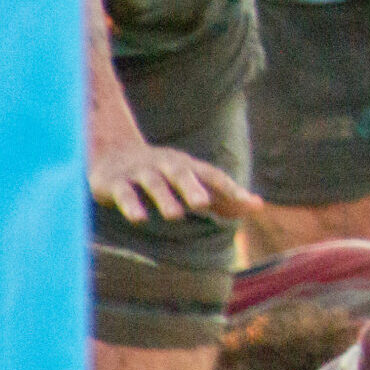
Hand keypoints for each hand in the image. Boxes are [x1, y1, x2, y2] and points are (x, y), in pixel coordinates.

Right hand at [92, 141, 261, 223]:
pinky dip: (131, 204)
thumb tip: (258, 205)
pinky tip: (139, 218)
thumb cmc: (163, 172)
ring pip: (153, 183)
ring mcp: (140, 172)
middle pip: (181, 173)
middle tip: (204, 203)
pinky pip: (124, 193)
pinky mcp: (114, 182)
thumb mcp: (193, 181)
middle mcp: (165, 165)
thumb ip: (224, 196)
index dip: (229, 188)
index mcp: (187, 165)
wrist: (110, 150)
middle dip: (192, 187)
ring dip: (164, 198)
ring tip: (175, 215)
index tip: (247, 203)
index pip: (212, 175)